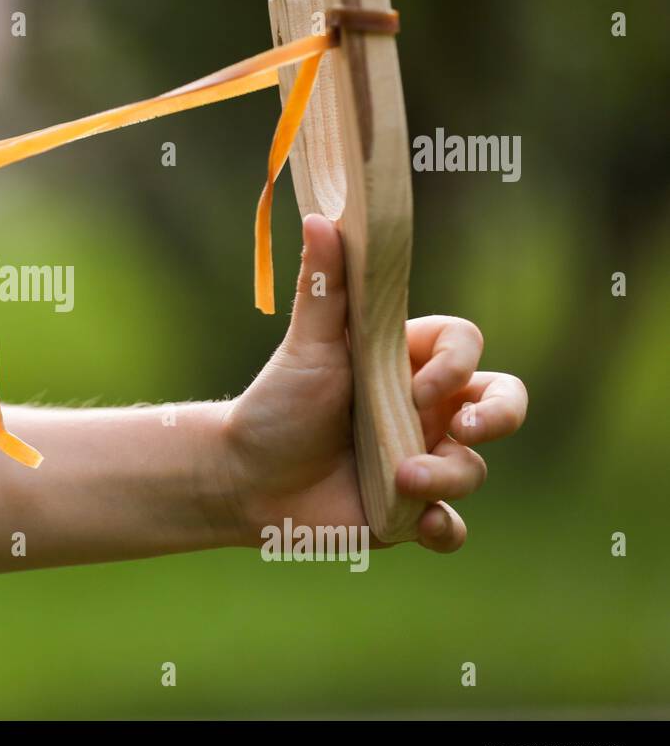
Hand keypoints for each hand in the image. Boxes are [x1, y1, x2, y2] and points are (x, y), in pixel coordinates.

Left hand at [222, 214, 527, 551]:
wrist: (243, 477)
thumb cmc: (275, 405)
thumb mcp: (304, 348)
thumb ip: (324, 288)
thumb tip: (320, 216)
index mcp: (407, 362)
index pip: (466, 346)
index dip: (456, 364)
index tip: (415, 385)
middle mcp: (424, 411)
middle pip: (502, 403)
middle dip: (501, 416)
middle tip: (466, 429)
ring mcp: (422, 461)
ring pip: (475, 468)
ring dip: (449, 476)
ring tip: (401, 481)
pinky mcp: (409, 511)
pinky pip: (452, 526)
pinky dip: (445, 529)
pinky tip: (423, 525)